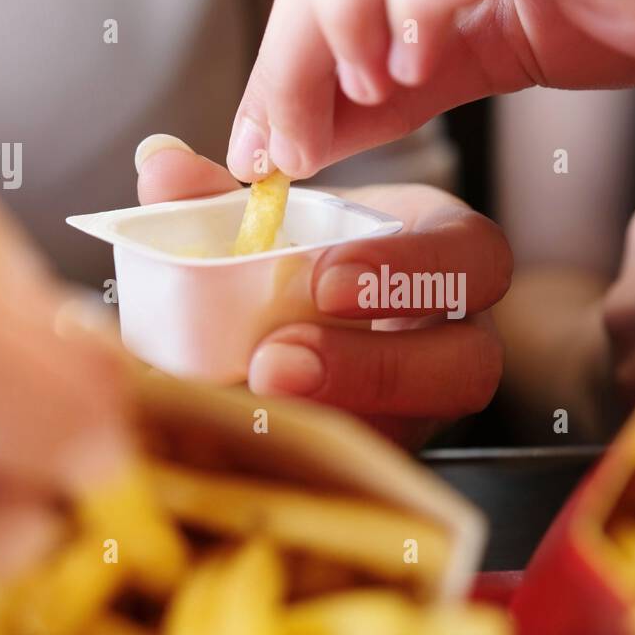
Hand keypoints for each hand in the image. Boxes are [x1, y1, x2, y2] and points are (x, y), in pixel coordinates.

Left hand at [136, 135, 510, 447]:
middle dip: (376, 367)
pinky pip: (370, 470)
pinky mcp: (390, 454)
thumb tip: (159, 164)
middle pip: (469, 363)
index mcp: (447, 252)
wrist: (286, 324)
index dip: (413, 271)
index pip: (474, 256)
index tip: (324, 283)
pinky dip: (306, 459)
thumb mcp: (267, 217)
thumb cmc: (300, 255)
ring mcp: (427, 406)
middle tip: (275, 362)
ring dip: (335, 425)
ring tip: (254, 408)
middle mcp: (455, 335)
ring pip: (421, 431)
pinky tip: (244, 444)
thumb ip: (216, 192)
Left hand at [228, 0, 634, 181]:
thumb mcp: (496, 48)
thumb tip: (305, 126)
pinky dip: (419, 7)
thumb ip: (403, 74)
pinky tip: (417, 64)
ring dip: (335, 22)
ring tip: (356, 99)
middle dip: (289, 49)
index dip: (282, 42)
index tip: (261, 136)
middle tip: (276, 145)